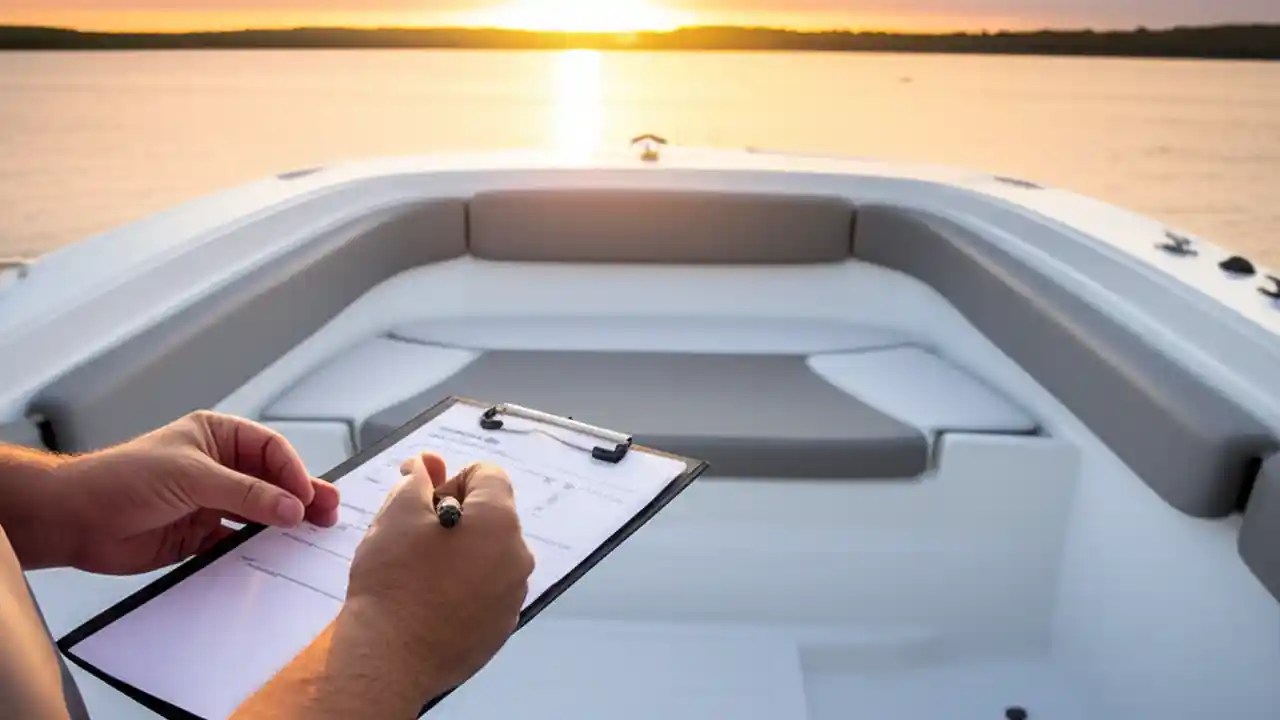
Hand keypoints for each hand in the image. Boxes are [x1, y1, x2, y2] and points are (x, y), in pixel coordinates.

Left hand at [49, 411, 339, 574]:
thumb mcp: (193, 476)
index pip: (270, 451)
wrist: (76, 520)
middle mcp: (219, 467)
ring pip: (259, 512)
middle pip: (272, 481)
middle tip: (329, 515)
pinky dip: (256, 549)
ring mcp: (211, 501)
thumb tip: (294, 507)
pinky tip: (274, 556)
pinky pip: (238, 541)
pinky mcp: (200, 535)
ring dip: (283, 524)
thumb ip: (247, 493)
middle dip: (300, 497)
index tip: (310, 496)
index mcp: (218, 436)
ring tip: (312, 536)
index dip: (294, 472)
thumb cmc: (125, 479)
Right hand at [343, 454, 533, 697]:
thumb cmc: (393, 580)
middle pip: (491, 516)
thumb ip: (417, 481)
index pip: (488, 475)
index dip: (451, 480)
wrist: (389, 658)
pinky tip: (431, 600)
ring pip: (489, 555)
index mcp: (500, 521)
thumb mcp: (397, 514)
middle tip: (415, 537)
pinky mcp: (501, 627)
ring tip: (420, 572)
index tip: (423, 504)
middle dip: (457, 517)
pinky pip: (487, 591)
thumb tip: (424, 466)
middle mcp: (518, 556)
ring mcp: (513, 595)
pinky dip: (464, 587)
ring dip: (461, 552)